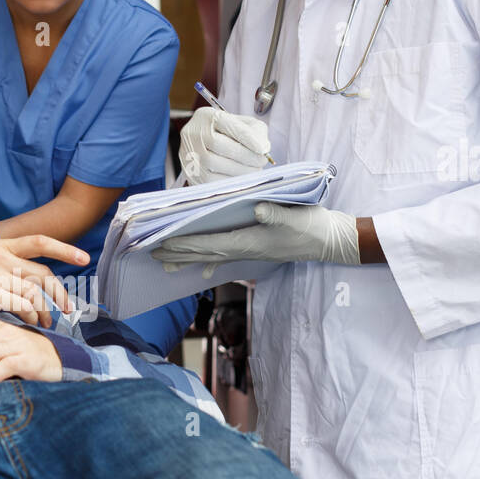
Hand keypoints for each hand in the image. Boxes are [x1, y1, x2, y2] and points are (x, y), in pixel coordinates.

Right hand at [0, 235, 88, 328]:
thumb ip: (0, 264)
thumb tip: (20, 277)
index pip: (39, 241)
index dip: (65, 249)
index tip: (83, 258)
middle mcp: (0, 256)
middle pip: (43, 273)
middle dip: (60, 293)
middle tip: (67, 308)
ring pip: (33, 292)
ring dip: (44, 310)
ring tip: (45, 322)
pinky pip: (21, 306)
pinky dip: (30, 316)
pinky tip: (29, 323)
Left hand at [151, 202, 359, 276]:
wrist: (328, 240)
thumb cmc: (310, 226)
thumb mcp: (293, 215)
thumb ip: (275, 212)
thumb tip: (259, 209)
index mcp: (247, 241)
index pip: (208, 243)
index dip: (184, 244)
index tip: (162, 244)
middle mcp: (243, 249)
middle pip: (203, 252)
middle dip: (177, 252)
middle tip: (151, 254)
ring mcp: (248, 251)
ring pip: (210, 255)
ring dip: (187, 258)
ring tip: (165, 262)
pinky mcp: (254, 248)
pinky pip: (225, 256)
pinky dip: (209, 260)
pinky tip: (201, 269)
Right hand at [180, 105, 271, 182]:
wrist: (200, 147)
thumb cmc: (225, 134)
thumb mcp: (241, 124)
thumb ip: (255, 131)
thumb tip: (263, 147)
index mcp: (207, 116)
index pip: (228, 125)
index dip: (247, 138)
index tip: (263, 149)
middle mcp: (193, 133)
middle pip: (220, 145)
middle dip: (246, 156)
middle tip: (261, 162)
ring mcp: (188, 154)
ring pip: (214, 164)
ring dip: (239, 170)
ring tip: (254, 170)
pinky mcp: (189, 173)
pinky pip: (210, 180)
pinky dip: (230, 181)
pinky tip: (241, 178)